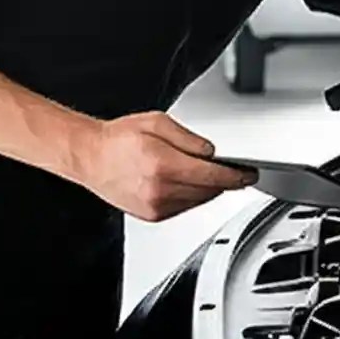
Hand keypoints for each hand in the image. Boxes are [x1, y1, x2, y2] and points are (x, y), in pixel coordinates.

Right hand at [73, 112, 256, 221]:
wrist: (90, 158)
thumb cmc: (119, 139)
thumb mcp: (158, 123)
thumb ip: (189, 139)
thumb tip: (211, 153)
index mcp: (163, 165)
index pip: (213, 177)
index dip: (236, 176)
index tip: (249, 173)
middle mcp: (160, 191)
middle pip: (209, 191)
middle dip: (224, 180)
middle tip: (232, 168)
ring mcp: (156, 206)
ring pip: (199, 201)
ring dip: (209, 188)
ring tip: (204, 171)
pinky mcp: (152, 215)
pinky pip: (185, 207)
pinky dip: (193, 195)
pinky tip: (187, 181)